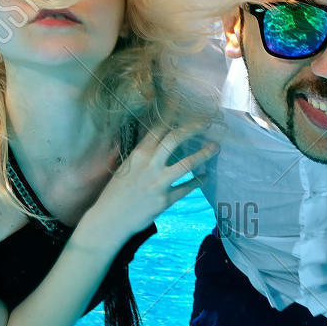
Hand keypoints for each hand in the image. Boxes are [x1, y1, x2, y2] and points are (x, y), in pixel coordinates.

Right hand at [84, 126, 217, 241]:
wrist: (110, 219)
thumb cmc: (115, 192)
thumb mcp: (126, 167)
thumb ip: (142, 155)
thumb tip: (157, 142)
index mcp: (138, 154)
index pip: (158, 128)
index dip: (172, 115)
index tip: (183, 107)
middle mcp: (149, 165)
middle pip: (175, 139)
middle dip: (193, 128)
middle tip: (206, 124)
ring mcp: (158, 182)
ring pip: (187, 163)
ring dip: (204, 154)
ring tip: (216, 147)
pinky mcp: (165, 200)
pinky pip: (187, 187)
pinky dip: (199, 181)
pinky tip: (205, 177)